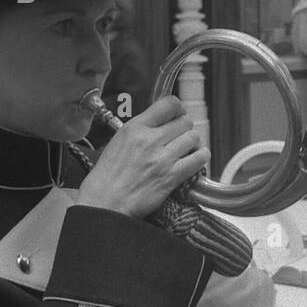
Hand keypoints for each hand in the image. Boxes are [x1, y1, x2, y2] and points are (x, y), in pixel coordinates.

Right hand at [76, 96, 209, 217]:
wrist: (106, 202)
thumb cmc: (108, 175)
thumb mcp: (119, 141)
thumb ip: (141, 129)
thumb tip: (162, 123)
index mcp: (135, 127)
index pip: (170, 104)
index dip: (179, 109)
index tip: (178, 115)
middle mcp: (150, 139)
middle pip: (185, 121)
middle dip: (185, 129)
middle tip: (180, 138)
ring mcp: (163, 158)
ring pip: (194, 138)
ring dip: (193, 144)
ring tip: (186, 150)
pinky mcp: (172, 177)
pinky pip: (199, 158)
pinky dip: (200, 157)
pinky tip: (194, 160)